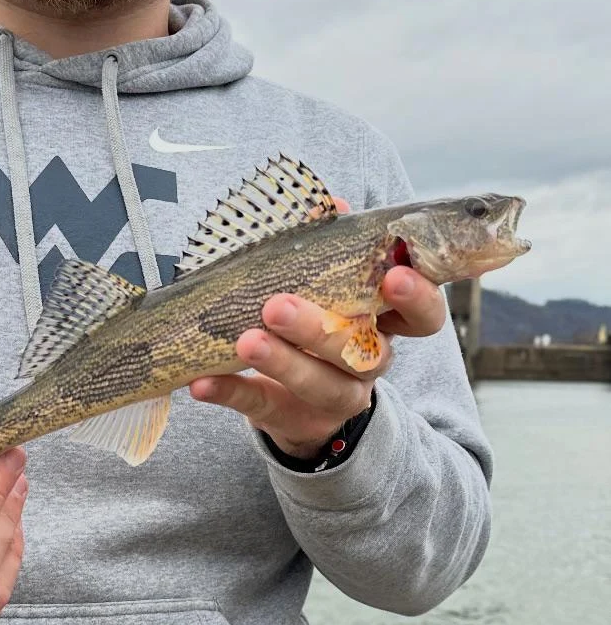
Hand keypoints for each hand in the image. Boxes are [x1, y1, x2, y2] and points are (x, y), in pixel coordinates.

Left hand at [190, 198, 446, 459]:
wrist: (301, 404)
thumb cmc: (316, 327)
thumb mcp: (326, 289)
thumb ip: (329, 248)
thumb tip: (331, 203)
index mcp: (382, 326)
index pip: (423, 318)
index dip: (418, 299)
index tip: (395, 276)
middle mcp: (366, 365)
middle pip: (359, 352)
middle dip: (320, 329)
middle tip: (277, 306)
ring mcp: (332, 398)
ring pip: (319, 385)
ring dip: (281, 362)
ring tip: (246, 340)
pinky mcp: (291, 420)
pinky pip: (261, 407)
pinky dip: (230, 392)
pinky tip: (201, 382)